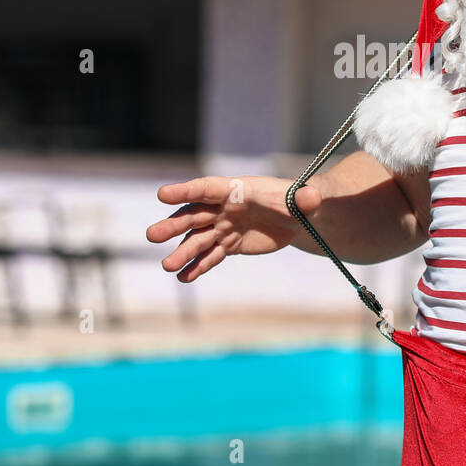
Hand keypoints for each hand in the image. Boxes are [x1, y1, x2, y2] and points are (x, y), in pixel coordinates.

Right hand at [146, 176, 321, 281]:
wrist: (299, 219)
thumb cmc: (299, 201)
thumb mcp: (304, 199)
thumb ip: (304, 198)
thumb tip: (312, 197)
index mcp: (237, 189)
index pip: (208, 188)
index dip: (185, 191)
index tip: (162, 195)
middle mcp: (224, 207)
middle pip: (194, 215)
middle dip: (174, 225)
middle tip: (152, 235)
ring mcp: (224, 227)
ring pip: (198, 240)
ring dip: (182, 253)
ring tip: (166, 266)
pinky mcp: (229, 245)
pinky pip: (210, 257)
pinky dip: (197, 267)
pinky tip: (184, 278)